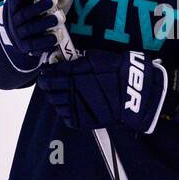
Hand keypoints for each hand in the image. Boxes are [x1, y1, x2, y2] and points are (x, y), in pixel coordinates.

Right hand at [0, 0, 65, 67]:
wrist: (14, 37)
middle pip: (26, 13)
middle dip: (40, 5)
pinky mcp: (26, 47)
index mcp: (14, 5)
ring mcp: (19, 34)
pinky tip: (56, 37)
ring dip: (46, 23)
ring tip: (60, 17)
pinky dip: (46, 42)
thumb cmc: (25, 11)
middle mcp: (14, 20)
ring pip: (32, 29)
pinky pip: (35, 45)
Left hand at [36, 49, 167, 134]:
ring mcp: (74, 108)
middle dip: (48, 85)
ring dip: (55, 98)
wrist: (132, 93)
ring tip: (62, 94)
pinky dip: (65, 110)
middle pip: (49, 90)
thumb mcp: (96, 59)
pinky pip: (65, 116)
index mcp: (72, 75)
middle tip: (51, 83)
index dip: (46, 74)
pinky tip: (71, 105)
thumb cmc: (116, 71)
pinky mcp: (80, 121)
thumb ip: (76, 62)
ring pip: (55, 103)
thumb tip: (60, 63)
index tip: (46, 72)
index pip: (49, 75)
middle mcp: (70, 91)